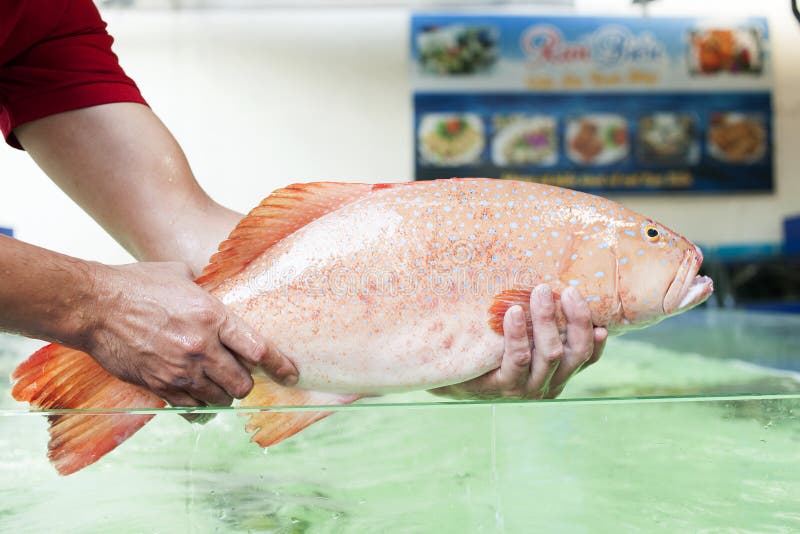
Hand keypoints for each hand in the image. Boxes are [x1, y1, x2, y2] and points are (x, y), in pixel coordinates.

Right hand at [82, 262, 297, 408]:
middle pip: (243, 382)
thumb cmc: (138, 285)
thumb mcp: (182, 277)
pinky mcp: (159, 386)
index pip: (259, 350)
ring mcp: (179, 370)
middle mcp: (201, 347)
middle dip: (247, 383)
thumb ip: (208, 294)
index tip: (291, 374)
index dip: (280, 365)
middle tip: (242, 376)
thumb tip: (222, 296)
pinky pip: (192, 408)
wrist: (95, 306)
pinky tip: (198, 397)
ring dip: (224, 395)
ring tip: (218, 385)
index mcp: (213, 317)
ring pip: (220, 399)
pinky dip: (200, 406)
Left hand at [430, 284, 606, 399]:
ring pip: (550, 353)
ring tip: (540, 291)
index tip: (596, 312)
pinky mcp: (503, 387)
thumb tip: (552, 285)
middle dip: (576, 319)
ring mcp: (527, 388)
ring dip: (546, 320)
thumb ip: (537, 324)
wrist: (449, 375)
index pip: (586, 356)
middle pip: (575, 352)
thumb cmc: (488, 350)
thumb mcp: (518, 338)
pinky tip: (513, 312)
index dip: (596, 337)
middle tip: (569, 291)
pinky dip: (518, 334)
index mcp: (556, 373)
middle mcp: (547, 384)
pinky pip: (517, 358)